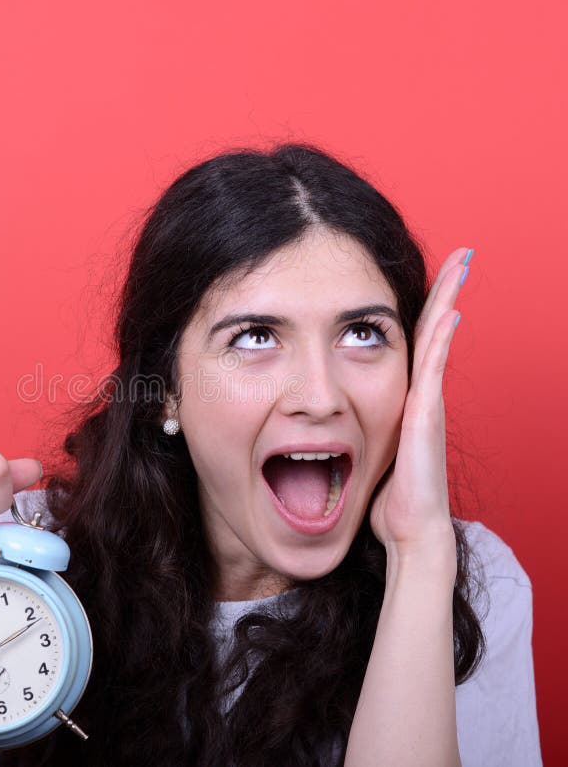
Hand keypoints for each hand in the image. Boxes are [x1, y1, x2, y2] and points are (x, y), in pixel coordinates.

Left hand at [369, 248, 471, 564]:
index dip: (421, 313)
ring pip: (438, 341)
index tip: (427, 282)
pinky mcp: (425, 416)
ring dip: (448, 301)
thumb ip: (357, 431)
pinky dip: (439, 339)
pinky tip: (448, 310)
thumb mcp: (367, 454)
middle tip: (461, 257)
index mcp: (404, 401)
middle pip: (433, 332)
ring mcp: (427, 403)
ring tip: (462, 265)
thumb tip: (323, 426)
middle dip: (446, 293)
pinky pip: (433, 368)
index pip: (415, 346)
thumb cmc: (387, 497)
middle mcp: (420, 396)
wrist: (407, 529)